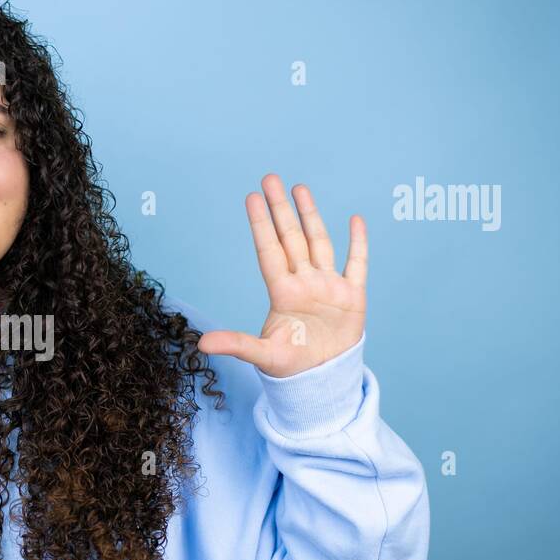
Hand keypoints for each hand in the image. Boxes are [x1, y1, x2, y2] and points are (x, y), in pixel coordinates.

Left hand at [198, 174, 365, 377]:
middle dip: (281, 209)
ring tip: (300, 189)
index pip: (269, 251)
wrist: (322, 380)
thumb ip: (236, 344)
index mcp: (282, 293)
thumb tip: (201, 344)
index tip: (252, 198)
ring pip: (319, 242)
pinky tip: (355, 220)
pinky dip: (358, 243)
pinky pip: (357, 264)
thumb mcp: (262, 355)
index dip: (261, 225)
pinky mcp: (352, 296)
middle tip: (270, 179)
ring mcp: (328, 286)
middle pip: (291, 238)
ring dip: (310, 216)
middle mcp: (304, 283)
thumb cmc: (290, 367)